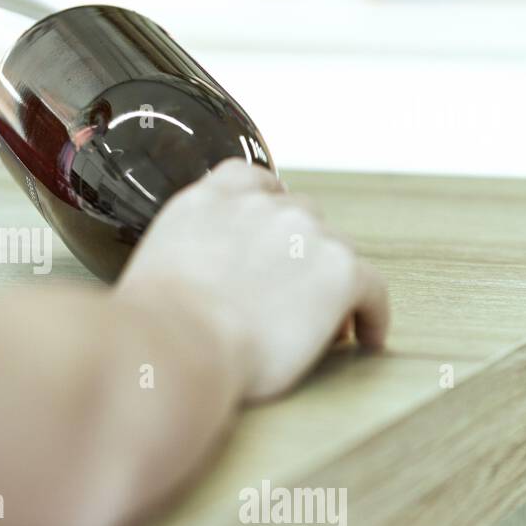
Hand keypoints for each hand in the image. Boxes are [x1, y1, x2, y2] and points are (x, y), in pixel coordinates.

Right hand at [117, 160, 388, 400]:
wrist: (176, 345)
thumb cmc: (153, 328)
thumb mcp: (155, 266)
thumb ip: (187, 251)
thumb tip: (196, 281)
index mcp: (209, 201)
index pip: (252, 179)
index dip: (267, 207)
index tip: (271, 235)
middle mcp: (259, 206)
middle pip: (301, 216)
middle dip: (299, 252)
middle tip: (293, 296)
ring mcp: (303, 235)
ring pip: (335, 252)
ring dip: (329, 284)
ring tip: (324, 326)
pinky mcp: (339, 274)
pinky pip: (372, 289)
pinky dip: (371, 314)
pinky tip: (367, 338)